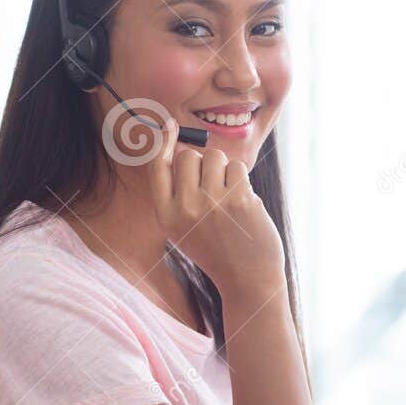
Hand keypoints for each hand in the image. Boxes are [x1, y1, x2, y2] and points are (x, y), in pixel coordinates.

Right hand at [147, 119, 284, 298]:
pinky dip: (242, 180)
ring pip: (215, 156)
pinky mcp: (239, 200)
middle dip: (202, 162)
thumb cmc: (216, 248)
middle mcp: (185, 209)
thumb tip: (182, 147)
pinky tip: (243, 203)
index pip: (158, 167)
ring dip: (225, 169)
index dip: (163, 142)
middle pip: (188, 156)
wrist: (247, 280)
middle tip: (213, 186)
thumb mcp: (183, 228)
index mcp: (165, 216)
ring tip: (229, 196)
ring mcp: (212, 204)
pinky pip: (237, 167)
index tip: (169, 125)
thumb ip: (177, 194)